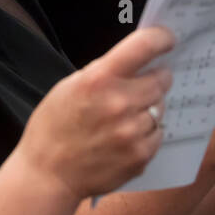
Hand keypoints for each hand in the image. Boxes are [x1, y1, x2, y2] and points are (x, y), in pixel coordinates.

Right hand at [16, 26, 173, 199]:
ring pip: (160, 109)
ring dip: (148, 109)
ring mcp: (132, 132)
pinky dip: (146, 134)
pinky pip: (157, 134)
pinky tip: (124, 138)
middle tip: (141, 86)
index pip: (143, 46)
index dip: (161, 38)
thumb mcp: (69, 87)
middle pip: (161, 80)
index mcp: (99, 79)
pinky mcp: (140, 156)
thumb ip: (103, 72)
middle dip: (155, 79)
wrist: (47, 175)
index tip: (167, 38)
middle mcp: (120, 103)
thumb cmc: (53, 127)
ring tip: (123, 119)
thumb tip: (136, 62)